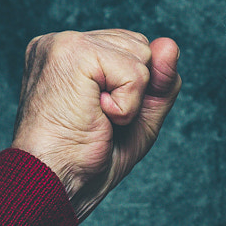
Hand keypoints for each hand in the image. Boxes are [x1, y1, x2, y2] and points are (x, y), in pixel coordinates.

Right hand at [11, 30, 181, 218]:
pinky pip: (135, 72)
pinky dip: (127, 106)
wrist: (54, 182)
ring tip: (94, 117)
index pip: (130, 47)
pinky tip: (95, 117)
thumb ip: (159, 81)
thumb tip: (170, 44)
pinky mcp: (73, 53)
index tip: (98, 115)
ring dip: (131, 99)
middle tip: (96, 119)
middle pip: (140, 44)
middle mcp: (62, 43)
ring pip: (142, 54)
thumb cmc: (85, 159)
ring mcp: (65, 44)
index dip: (134, 89)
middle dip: (135, 91)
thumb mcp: (138, 118)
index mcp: (69, 54)